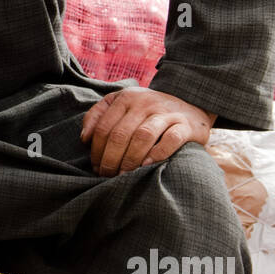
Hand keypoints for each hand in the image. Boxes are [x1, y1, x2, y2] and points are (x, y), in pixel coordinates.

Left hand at [81, 87, 216, 175]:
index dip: (97, 150)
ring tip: (124, 175)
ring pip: (143, 136)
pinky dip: (157, 154)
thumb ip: (99, 115)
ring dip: (130, 159)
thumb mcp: (122, 104)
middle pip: (120, 134)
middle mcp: (145, 102)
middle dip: (110, 159)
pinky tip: (147, 166)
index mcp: (126, 98)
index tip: (96, 167)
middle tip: (107, 175)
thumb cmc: (148, 111)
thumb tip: (85, 138)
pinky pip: (170, 139)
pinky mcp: (185, 124)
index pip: (104, 127)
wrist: (190, 102)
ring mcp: (166, 112)